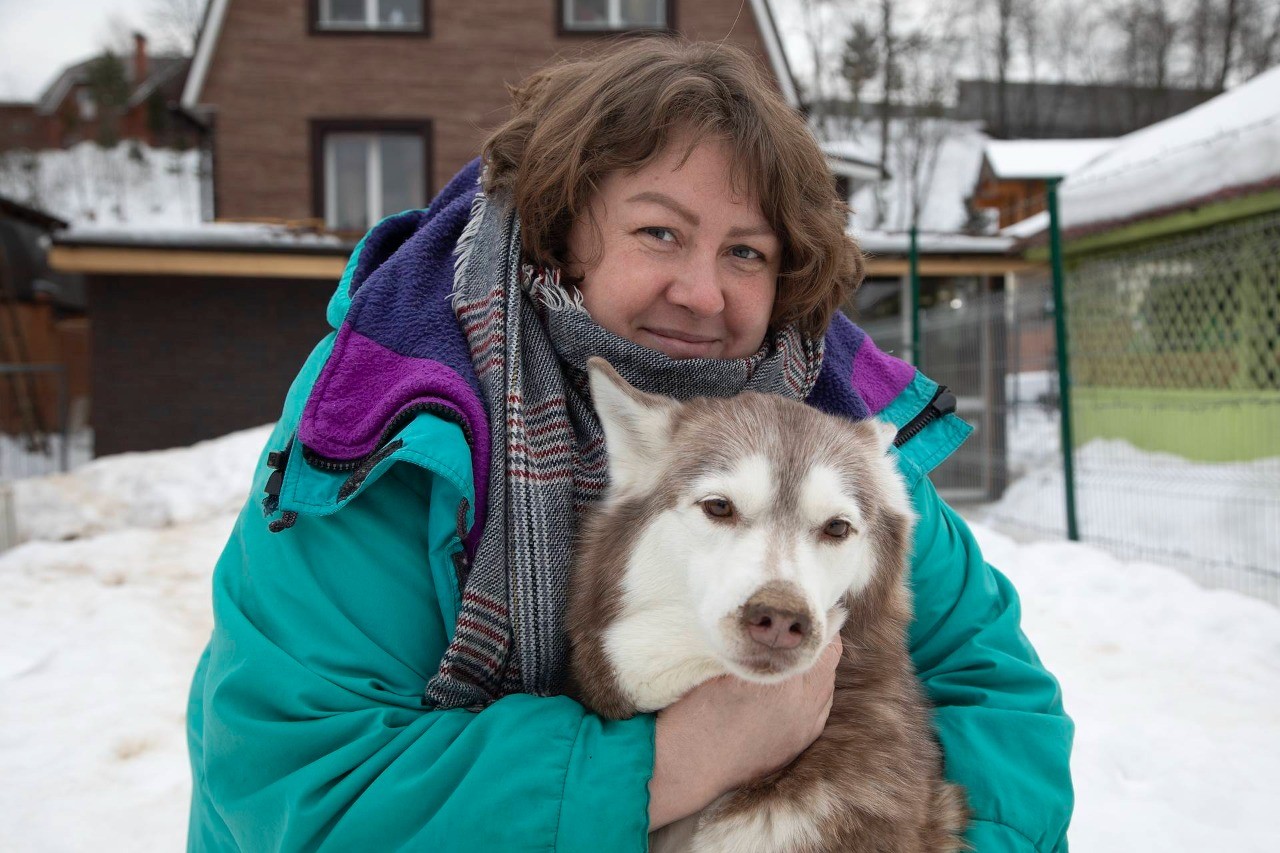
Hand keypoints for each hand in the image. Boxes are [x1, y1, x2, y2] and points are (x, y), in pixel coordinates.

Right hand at [647, 634, 841, 829]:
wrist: (688, 762)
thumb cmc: (697, 707)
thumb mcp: (725, 662)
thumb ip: (759, 642)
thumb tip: (776, 620)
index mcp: (785, 681)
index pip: (819, 638)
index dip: (811, 619)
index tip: (799, 608)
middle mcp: (804, 705)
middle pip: (830, 660)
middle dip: (816, 641)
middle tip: (797, 627)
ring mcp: (806, 727)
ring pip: (827, 685)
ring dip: (815, 668)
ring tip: (793, 655)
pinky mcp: (801, 742)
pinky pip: (819, 709)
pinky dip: (811, 693)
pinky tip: (791, 686)